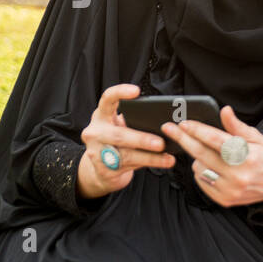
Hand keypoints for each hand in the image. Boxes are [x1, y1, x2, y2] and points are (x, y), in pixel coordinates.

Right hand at [77, 83, 174, 199]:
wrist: (102, 170)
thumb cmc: (118, 143)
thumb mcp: (122, 128)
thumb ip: (135, 123)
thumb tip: (167, 122)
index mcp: (101, 116)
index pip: (107, 99)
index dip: (120, 93)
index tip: (136, 91)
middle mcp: (95, 132)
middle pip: (118, 135)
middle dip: (141, 139)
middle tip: (160, 143)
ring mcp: (96, 152)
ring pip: (127, 154)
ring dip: (150, 156)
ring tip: (167, 157)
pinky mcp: (103, 170)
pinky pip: (129, 167)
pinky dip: (149, 163)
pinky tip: (163, 162)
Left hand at [160, 105, 262, 208]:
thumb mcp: (255, 137)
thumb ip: (236, 126)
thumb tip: (224, 110)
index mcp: (248, 156)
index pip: (217, 141)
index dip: (198, 130)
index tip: (183, 123)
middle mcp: (239, 175)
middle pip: (202, 154)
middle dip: (183, 139)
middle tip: (169, 128)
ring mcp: (231, 189)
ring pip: (199, 168)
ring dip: (197, 157)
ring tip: (207, 153)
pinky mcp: (225, 199)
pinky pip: (202, 182)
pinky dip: (201, 171)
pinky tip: (210, 166)